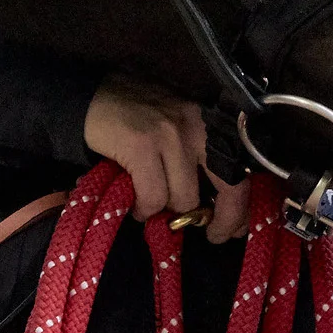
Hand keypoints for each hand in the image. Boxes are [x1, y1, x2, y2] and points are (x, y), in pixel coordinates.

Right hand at [82, 77, 247, 241]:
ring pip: (184, 199)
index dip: (240, 206)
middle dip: (221, 220)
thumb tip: (215, 205)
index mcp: (209, 123)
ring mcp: (170, 135)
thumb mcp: (178, 128)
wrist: (92, 97)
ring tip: (154, 207)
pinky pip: (153, 198)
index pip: (238, 170)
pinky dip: (144, 209)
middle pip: (228, 187)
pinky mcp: (142, 145)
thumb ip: (197, 158)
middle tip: (212, 235)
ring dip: (168, 211)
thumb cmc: (138, 116)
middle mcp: (197, 126)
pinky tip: (137, 206)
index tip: (235, 228)